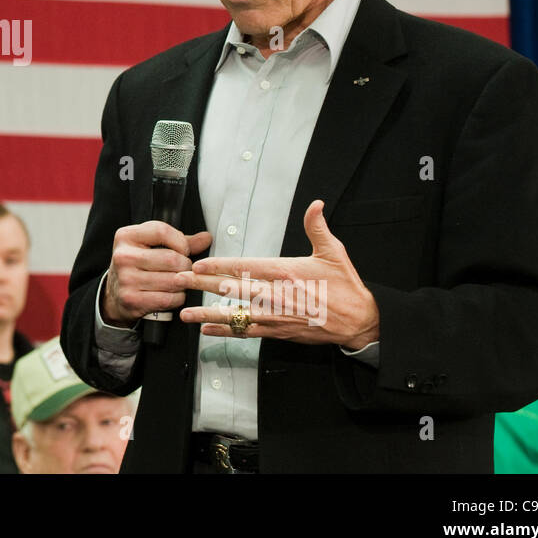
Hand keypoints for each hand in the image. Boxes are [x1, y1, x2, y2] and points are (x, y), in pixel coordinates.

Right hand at [101, 221, 212, 326]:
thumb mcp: (149, 246)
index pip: (161, 231)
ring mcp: (127, 279)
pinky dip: (177, 298)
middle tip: (182, 269)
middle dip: (185, 265)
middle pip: (171, 258)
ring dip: (182, 283)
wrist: (114, 294)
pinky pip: (169, 298)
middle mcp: (123, 256)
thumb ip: (178, 240)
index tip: (183, 249)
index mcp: (126, 236)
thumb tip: (206, 238)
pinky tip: (171, 293)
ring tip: (177, 281)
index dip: (180, 241)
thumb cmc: (136, 266)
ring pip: (173, 280)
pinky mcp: (132, 300)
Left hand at [178, 200, 379, 348]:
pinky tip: (207, 330)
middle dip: (202, 285)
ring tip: (185, 313)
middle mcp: (276, 295)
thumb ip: (317, 227)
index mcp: (285, 273)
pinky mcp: (278, 332)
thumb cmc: (345, 287)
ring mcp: (275, 316)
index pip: (245, 268)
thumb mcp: (333, 253)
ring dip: (207, 313)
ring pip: (235, 315)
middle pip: (232, 290)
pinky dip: (226, 331)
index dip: (219, 266)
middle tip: (179, 282)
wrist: (359, 322)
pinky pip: (246, 332)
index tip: (198, 264)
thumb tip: (315, 205)